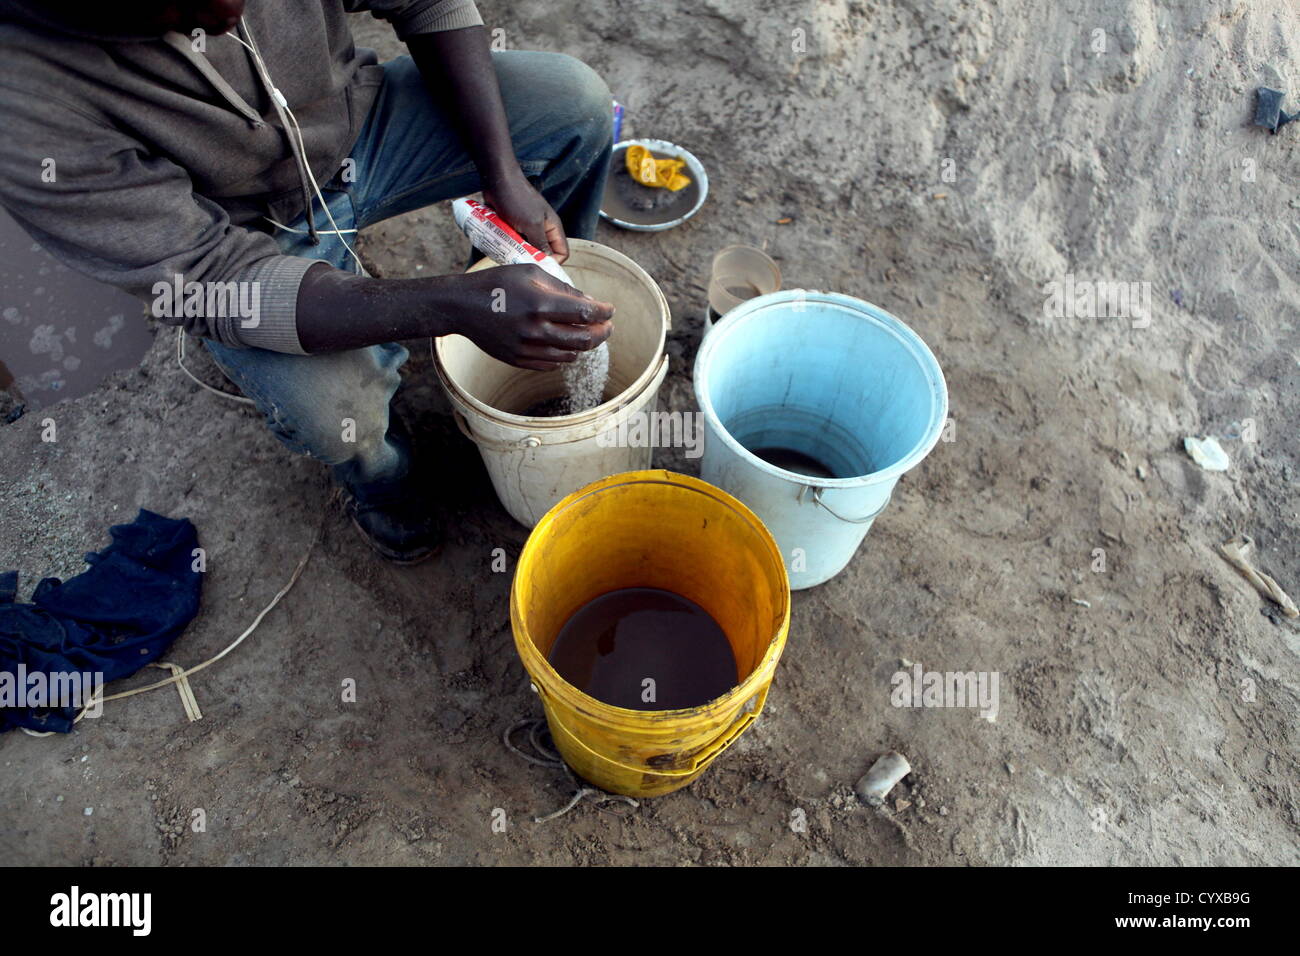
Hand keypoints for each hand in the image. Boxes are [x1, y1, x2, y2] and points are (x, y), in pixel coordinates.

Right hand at [454, 264, 613, 370]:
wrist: (462, 306)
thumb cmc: (497, 284)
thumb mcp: (531, 273)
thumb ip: (562, 288)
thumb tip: (589, 302)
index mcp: (540, 304)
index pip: (586, 314)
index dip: (604, 313)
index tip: (610, 310)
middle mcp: (535, 330)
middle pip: (584, 340)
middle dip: (602, 333)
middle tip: (607, 327)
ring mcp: (526, 348)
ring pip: (570, 355)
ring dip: (583, 345)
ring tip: (585, 334)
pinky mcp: (518, 360)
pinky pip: (551, 364)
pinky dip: (563, 355)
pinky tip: (563, 344)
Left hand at [481, 171, 569, 261]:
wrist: (498, 180)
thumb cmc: (517, 199)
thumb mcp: (531, 224)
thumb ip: (541, 244)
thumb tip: (547, 263)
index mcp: (553, 228)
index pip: (562, 253)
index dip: (554, 262)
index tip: (537, 266)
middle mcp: (543, 230)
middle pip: (544, 254)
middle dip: (534, 260)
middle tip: (520, 263)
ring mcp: (528, 229)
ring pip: (528, 250)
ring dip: (520, 254)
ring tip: (508, 254)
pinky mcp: (514, 228)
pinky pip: (516, 244)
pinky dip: (510, 248)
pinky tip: (501, 248)